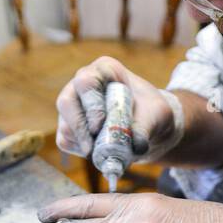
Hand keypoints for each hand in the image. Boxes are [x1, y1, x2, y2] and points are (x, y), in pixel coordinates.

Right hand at [55, 57, 178, 160]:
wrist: (152, 128)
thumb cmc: (153, 113)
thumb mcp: (157, 115)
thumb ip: (146, 125)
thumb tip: (136, 145)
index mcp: (104, 70)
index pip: (86, 82)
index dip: (91, 105)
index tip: (100, 125)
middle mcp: (83, 85)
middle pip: (67, 102)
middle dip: (80, 128)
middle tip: (95, 148)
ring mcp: (73, 106)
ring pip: (65, 125)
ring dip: (83, 144)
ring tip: (106, 152)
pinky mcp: (70, 127)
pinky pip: (65, 141)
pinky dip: (80, 151)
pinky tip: (100, 153)